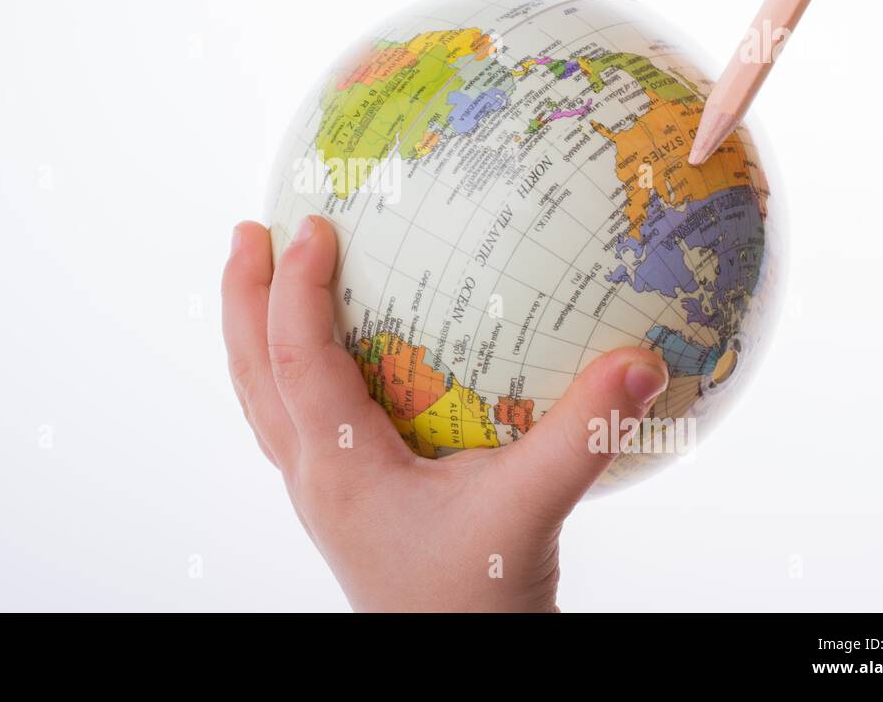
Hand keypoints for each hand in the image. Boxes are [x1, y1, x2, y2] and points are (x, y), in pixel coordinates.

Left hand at [222, 215, 668, 611]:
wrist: (460, 668)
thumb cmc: (479, 604)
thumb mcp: (531, 513)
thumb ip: (581, 436)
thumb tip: (639, 361)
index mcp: (338, 466)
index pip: (296, 359)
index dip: (295, 289)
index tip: (310, 225)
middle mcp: (314, 475)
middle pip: (252, 372)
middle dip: (244, 298)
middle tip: (248, 228)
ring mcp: (322, 491)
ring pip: (263, 398)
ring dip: (254, 332)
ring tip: (258, 274)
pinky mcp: (344, 502)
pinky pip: (295, 421)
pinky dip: (291, 371)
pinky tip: (328, 356)